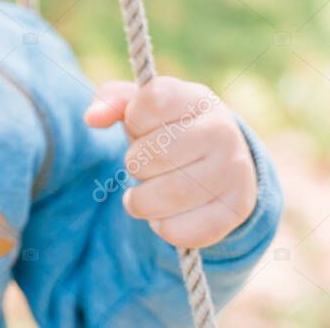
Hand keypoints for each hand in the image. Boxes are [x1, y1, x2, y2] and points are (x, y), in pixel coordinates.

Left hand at [84, 76, 257, 248]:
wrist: (222, 158)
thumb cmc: (169, 127)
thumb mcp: (142, 105)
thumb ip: (111, 101)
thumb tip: (92, 118)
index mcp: (196, 98)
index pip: (148, 106)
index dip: (133, 121)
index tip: (144, 126)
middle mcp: (222, 130)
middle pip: (150, 156)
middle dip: (135, 164)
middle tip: (145, 165)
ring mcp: (234, 170)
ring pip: (165, 196)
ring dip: (143, 200)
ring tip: (148, 193)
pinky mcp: (237, 210)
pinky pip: (180, 231)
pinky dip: (163, 228)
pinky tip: (169, 214)